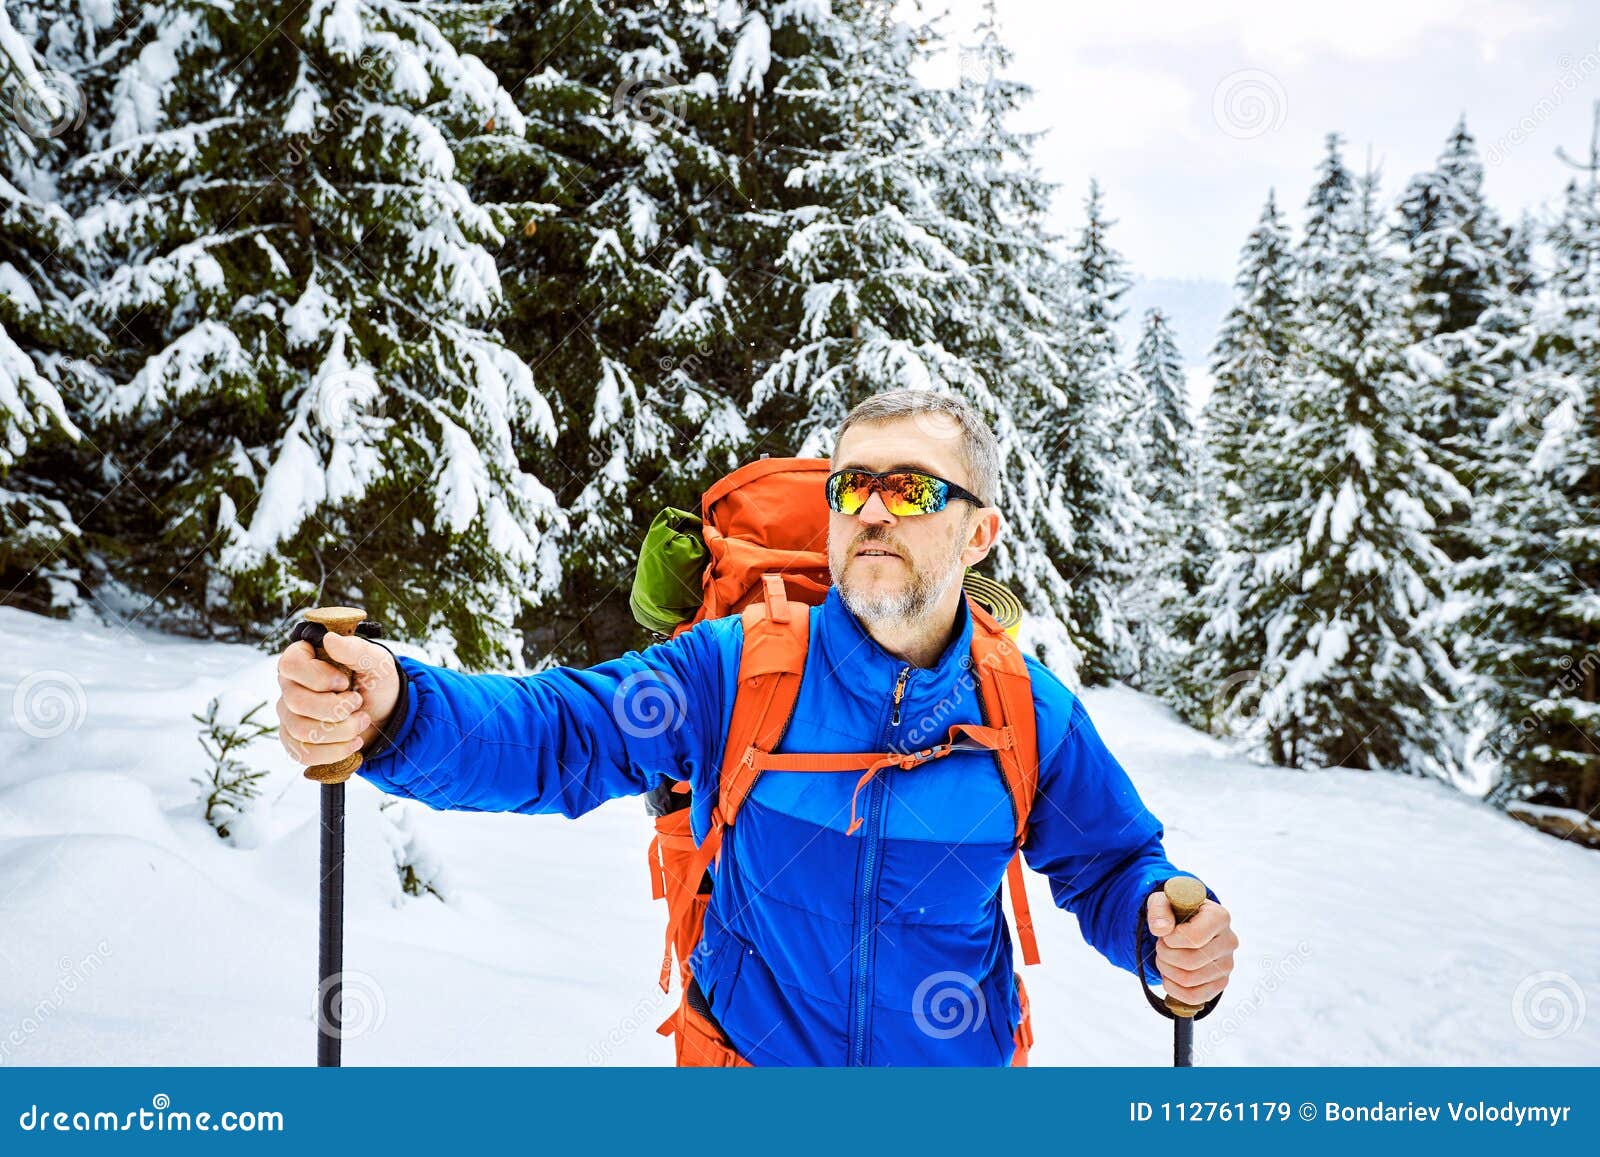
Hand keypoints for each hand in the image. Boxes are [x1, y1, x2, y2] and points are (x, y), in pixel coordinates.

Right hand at [275, 631, 399, 766]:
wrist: (385, 713)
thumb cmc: (375, 682)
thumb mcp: (376, 662)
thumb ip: (356, 649)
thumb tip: (329, 639)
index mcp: (303, 660)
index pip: (290, 665)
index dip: (318, 678)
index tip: (344, 682)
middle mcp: (290, 687)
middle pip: (296, 702)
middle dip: (336, 708)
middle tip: (358, 703)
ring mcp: (290, 715)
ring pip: (300, 730)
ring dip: (340, 730)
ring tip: (362, 722)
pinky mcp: (295, 741)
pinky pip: (303, 753)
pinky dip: (334, 751)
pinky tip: (353, 743)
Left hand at [1146, 891, 1235, 1005]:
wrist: (1187, 923)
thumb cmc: (1176, 910)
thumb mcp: (1164, 900)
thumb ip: (1159, 909)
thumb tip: (1161, 929)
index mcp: (1220, 917)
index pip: (1194, 938)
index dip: (1171, 940)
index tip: (1165, 934)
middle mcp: (1229, 942)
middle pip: (1190, 961)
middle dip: (1165, 955)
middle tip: (1161, 946)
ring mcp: (1227, 965)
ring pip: (1189, 980)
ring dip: (1166, 970)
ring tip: (1164, 957)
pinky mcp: (1221, 983)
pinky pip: (1194, 997)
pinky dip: (1174, 989)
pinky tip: (1169, 975)